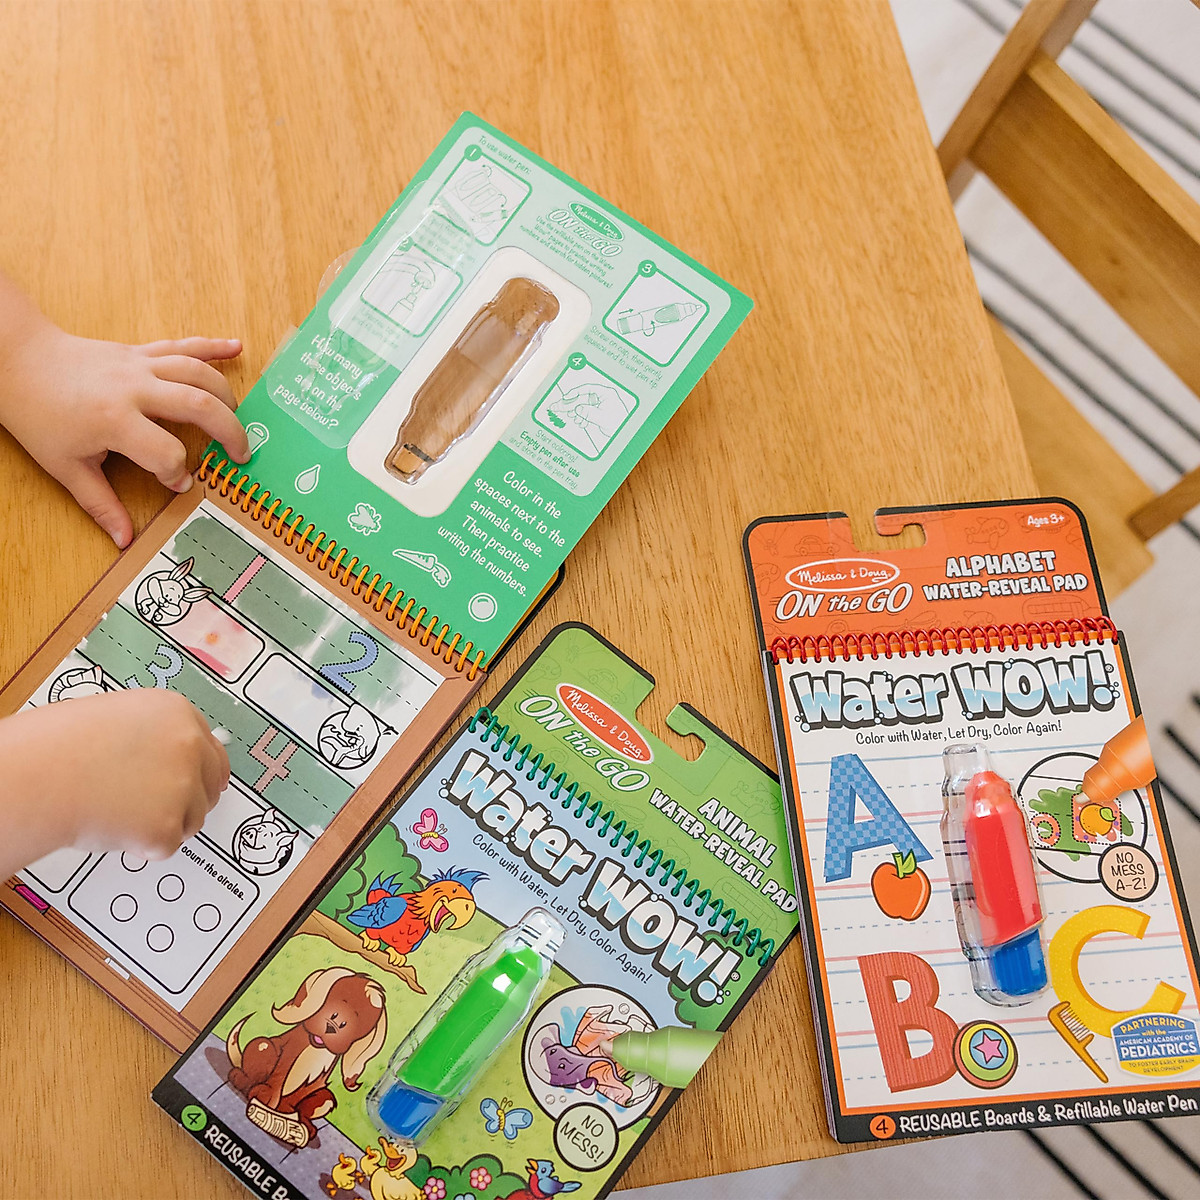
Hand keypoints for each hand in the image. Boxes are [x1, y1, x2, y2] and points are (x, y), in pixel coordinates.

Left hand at [0, 321, 249, 547]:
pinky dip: (212, 346)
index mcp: (114, 419)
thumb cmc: (37, 413)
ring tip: (241, 420)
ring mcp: (139, 366)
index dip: (177, 474)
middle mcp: (134, 388)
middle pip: (200, 405)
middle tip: (240, 456)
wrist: (17, 360)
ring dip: (227, 396)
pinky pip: (182, 346)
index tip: (176, 484)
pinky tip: (236, 347)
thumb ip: (100, 503)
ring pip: (198, 374)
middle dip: (228, 433)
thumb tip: (123, 538)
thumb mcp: (65, 466)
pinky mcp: (139, 352)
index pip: (166, 452)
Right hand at [0, 689, 229, 878]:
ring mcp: (182, 785)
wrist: (39, 776)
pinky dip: (142, 845)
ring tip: (120, 811)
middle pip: (210, 785)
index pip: (210, 748)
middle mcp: (188, 745)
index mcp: (176, 713)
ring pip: (192, 819)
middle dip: (188, 801)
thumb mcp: (118, 717)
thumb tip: (170, 755)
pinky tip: (114, 826)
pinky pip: (165, 845)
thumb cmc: (60, 747)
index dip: (201, 771)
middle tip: (155, 808)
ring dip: (164, 824)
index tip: (199, 781)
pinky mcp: (167, 825)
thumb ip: (154, 735)